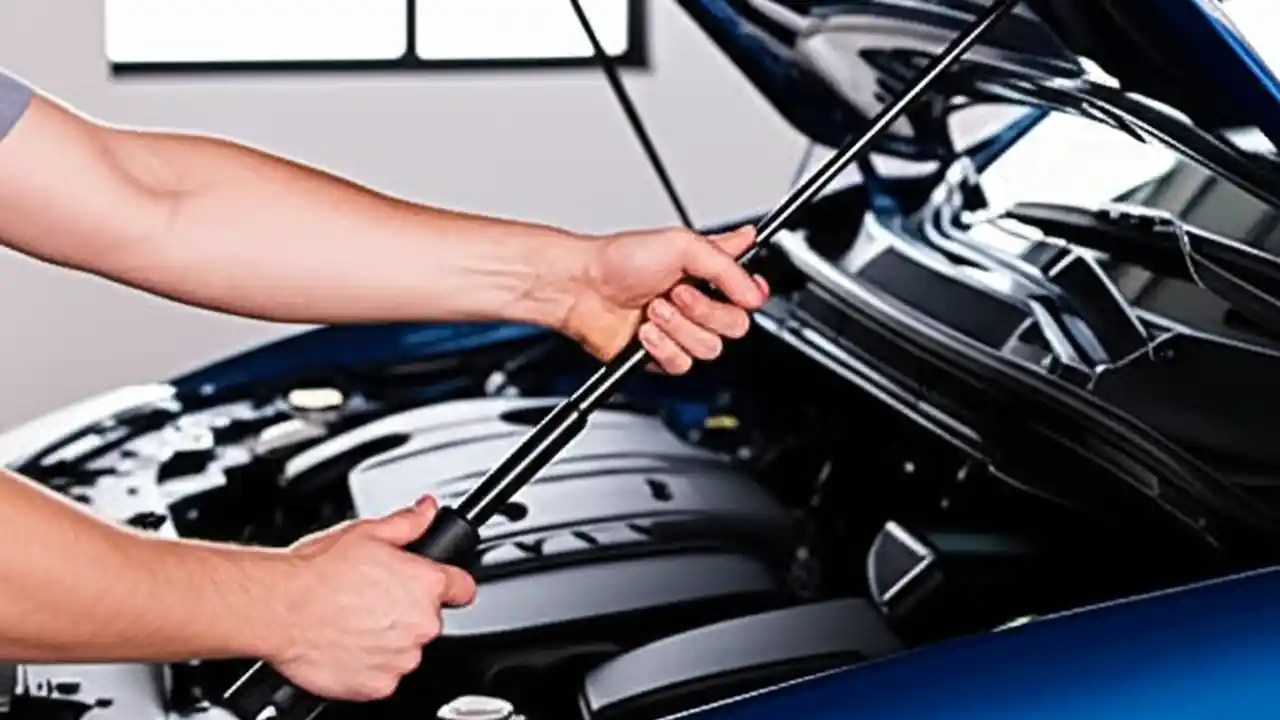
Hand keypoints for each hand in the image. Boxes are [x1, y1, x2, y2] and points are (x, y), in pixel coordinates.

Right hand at [268, 496, 476, 700]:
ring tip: (353, 621)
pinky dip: (369, 665)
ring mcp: (402, 659)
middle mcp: (421, 624)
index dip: (448, 584)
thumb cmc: (316, 573)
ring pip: (406, 649)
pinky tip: (346, 644)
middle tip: (372, 600)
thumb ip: (408, 522)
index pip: (462, 587)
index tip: (438, 585)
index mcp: (425, 584)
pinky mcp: (379, 686)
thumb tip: (428, 510)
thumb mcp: (367, 532)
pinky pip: (384, 675)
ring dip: (388, 639)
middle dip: (407, 610)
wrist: (279, 609)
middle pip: (429, 619)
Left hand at [560, 225, 769, 373]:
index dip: (750, 295)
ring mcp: (680, 331)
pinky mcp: (661, 355)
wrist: (582, 288)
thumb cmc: (619, 260)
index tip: (742, 291)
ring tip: (653, 309)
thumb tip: (754, 289)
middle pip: (734, 326)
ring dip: (679, 328)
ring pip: (708, 349)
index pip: (750, 293)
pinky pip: (682, 365)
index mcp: (707, 273)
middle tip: (677, 293)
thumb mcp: (682, 244)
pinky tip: (645, 332)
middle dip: (705, 311)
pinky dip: (663, 347)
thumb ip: (727, 264)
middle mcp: (697, 304)